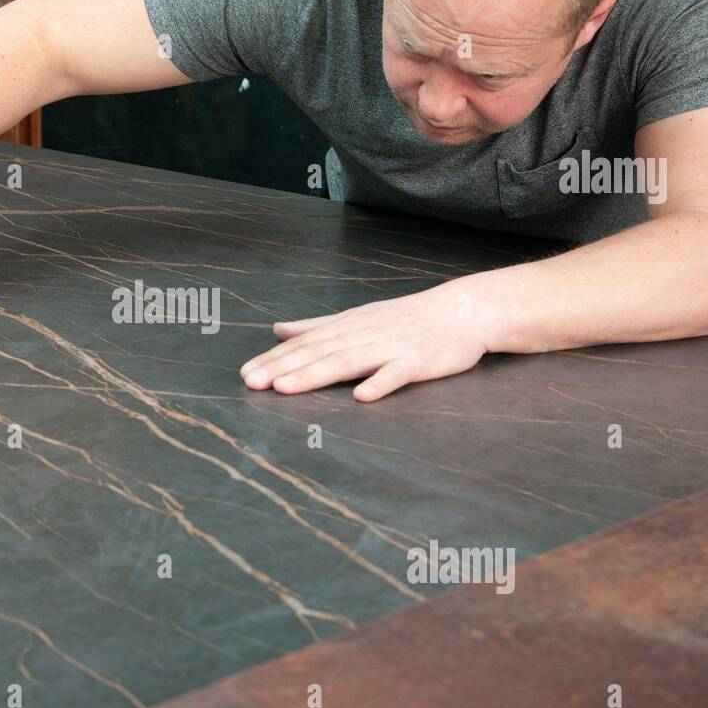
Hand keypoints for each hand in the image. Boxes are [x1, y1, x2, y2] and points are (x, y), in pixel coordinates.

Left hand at [239, 284, 494, 401]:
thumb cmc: (406, 318)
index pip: (304, 344)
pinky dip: (380, 383)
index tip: (245, 373)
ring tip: (286, 387)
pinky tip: (362, 396)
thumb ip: (316, 326)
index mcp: (347, 327)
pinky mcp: (418, 361)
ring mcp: (390, 347)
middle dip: (283, 368)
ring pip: (348, 362)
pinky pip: (397, 373)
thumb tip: (278, 329)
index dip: (273, 359)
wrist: (462, 311)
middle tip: (251, 382)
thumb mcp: (356, 318)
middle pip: (317, 353)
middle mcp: (362, 335)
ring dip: (316, 374)